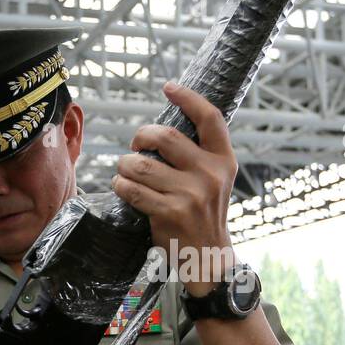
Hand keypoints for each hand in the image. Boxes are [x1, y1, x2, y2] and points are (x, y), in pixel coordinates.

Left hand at [111, 81, 237, 296]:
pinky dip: (121, 186)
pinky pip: (133, 189)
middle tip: (134, 146)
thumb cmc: (205, 214)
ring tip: (125, 172)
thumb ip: (199, 155)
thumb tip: (163, 128)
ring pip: (141, 164)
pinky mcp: (171, 213)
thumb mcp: (215, 181)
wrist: (209, 257)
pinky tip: (123, 187)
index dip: (188, 98)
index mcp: (223, 160)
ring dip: (124, 166)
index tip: (168, 87)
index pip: (210, 118)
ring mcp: (191, 194)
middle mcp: (211, 174)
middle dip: (140, 137)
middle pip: (165, 136)